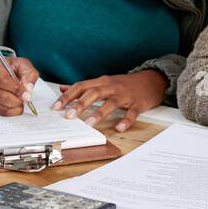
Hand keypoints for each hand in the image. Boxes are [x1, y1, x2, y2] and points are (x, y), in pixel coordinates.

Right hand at [0, 55, 39, 115]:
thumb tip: (28, 92)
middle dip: (15, 101)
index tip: (26, 94)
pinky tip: (13, 107)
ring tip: (20, 103)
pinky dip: (6, 111)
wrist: (0, 69)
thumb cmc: (11, 66)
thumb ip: (30, 76)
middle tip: (23, 101)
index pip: (3, 80)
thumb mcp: (23, 65)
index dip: (17, 90)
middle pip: (0, 94)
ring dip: (12, 107)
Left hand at [53, 70, 167, 131]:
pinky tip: (119, 128)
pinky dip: (125, 120)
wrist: (152, 80)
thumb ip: (84, 86)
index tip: (55, 107)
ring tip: (88, 123)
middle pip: (94, 93)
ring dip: (99, 113)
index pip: (81, 86)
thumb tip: (62, 88)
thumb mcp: (103, 81)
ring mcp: (125, 95)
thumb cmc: (124, 84)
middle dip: (80, 104)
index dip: (68, 96)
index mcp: (101, 82)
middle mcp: (112, 86)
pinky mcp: (138, 103)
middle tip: (68, 115)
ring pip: (111, 102)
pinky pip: (132, 113)